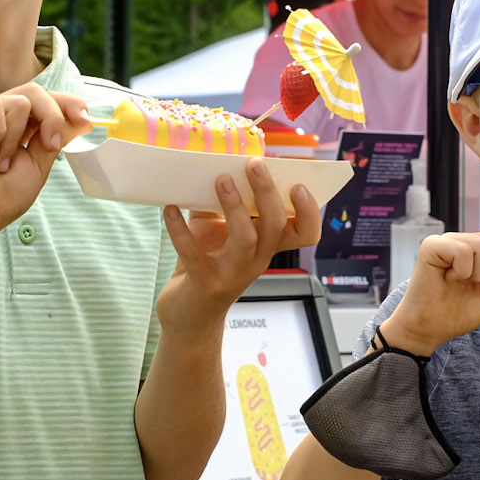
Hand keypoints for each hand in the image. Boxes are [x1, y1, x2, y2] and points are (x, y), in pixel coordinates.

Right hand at [0, 85, 90, 254]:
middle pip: (35, 92)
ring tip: (0, 163)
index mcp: (17, 127)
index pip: (44, 102)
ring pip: (19, 100)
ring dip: (16, 138)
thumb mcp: (37, 165)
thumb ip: (54, 136)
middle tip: (49, 145)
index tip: (85, 117)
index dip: (66, 103)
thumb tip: (81, 117)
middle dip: (52, 116)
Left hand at [158, 160, 319, 332]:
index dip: (309, 211)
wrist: (188, 315)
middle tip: (254, 164)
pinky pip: (194, 254)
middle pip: (276, 226)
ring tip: (221, 179)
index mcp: (266, 247)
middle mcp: (256, 261)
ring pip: (246, 238)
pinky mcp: (205, 283)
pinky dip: (180, 229)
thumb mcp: (216, 231)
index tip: (298, 184)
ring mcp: (232, 274)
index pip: (305, 233)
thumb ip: (217, 202)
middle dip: (267, 193)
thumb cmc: (205, 265)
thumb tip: (210, 163)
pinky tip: (170, 209)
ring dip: (234, 206)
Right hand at [380, 230, 479, 355]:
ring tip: (462, 283)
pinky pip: (464, 251)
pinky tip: (449, 279)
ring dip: (479, 274)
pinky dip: (462, 272)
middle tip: (479, 283)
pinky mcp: (433, 246)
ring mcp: (449, 240)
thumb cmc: (458, 313)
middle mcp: (466, 239)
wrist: (430, 329)